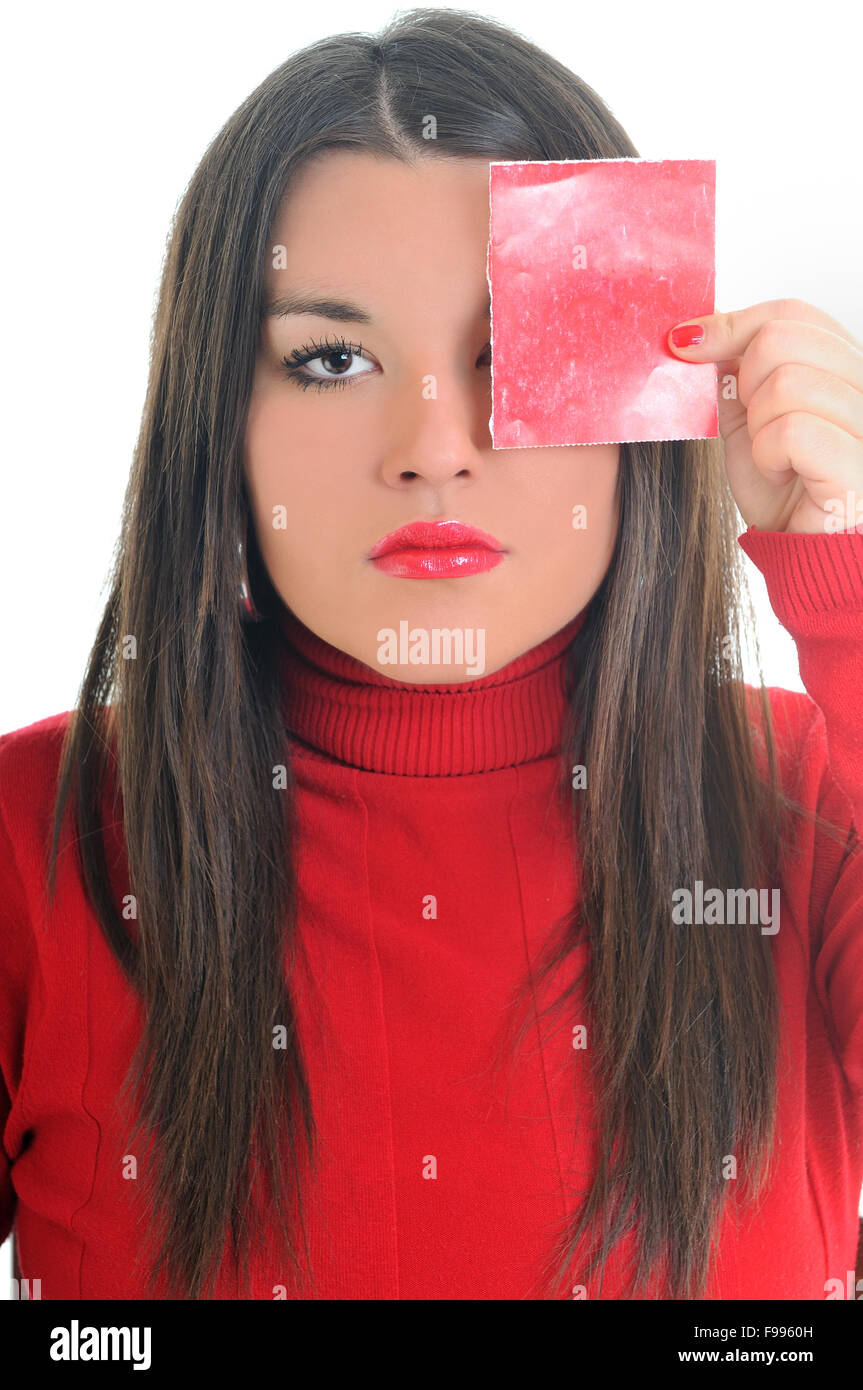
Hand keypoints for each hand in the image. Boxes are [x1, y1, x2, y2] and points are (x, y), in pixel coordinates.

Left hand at [667, 298, 862, 534]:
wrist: (805, 554)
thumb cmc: (785, 495)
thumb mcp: (749, 425)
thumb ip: (738, 379)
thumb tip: (705, 335)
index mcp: (847, 368)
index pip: (793, 314)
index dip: (732, 323)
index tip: (685, 343)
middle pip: (784, 337)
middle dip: (746, 384)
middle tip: (755, 429)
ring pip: (787, 383)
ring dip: (758, 428)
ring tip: (774, 459)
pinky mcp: (860, 463)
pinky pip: (792, 430)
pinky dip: (770, 456)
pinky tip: (783, 475)